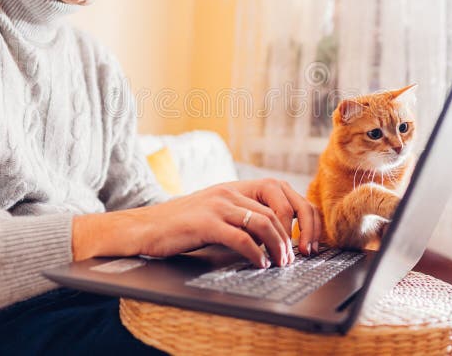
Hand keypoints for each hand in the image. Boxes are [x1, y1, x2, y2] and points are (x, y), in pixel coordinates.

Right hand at [72, 179, 320, 267]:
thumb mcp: (216, 214)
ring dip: (278, 245)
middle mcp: (229, 191)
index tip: (307, 239)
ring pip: (263, 221)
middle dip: (293, 235)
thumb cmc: (181, 226)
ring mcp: (218, 204)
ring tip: (282, 263)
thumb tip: (275, 237)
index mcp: (235, 188)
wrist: (145, 227)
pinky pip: (241, 237)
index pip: (281, 192)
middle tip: (296, 257)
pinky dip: (256, 253)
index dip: (300, 216)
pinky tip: (259, 264)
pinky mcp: (206, 222)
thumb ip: (242, 217)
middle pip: (278, 208)